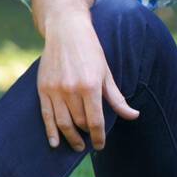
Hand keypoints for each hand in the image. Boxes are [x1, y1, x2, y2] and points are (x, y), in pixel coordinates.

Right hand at [36, 11, 139, 150]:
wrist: (66, 31)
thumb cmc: (90, 51)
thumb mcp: (107, 73)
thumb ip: (117, 98)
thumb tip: (133, 116)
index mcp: (91, 86)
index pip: (95, 121)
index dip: (99, 137)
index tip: (100, 145)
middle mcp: (71, 90)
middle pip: (79, 123)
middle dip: (86, 134)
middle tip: (90, 142)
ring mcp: (55, 90)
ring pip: (63, 123)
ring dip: (70, 138)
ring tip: (77, 145)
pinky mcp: (43, 88)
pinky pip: (46, 116)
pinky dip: (50, 132)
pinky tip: (55, 142)